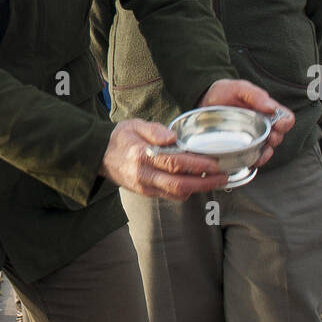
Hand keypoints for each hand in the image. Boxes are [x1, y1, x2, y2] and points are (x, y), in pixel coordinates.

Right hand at [101, 118, 229, 198]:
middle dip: (204, 183)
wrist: (99, 156)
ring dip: (198, 189)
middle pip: (179, 185)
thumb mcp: (135, 125)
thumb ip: (155, 130)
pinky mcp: (146, 192)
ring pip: (176, 194)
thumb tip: (173, 137)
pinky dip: (186, 190)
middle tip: (223, 177)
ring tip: (214, 179)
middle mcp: (143, 175)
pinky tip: (197, 182)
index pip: (174, 163)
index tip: (215, 164)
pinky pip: (170, 195)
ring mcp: (144, 186)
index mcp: (141, 155)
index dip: (197, 165)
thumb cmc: (119, 138)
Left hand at [198, 78, 293, 163]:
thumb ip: (255, 95)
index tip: (278, 125)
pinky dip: (252, 161)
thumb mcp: (239, 88)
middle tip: (267, 138)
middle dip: (275, 139)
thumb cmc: (224, 92)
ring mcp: (253, 137)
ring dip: (265, 154)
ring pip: (267, 150)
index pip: (286, 119)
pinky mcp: (242, 147)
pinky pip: (252, 158)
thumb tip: (272, 108)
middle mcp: (263, 125)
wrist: (204, 101)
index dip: (286, 123)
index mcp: (267, 110)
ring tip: (258, 154)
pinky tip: (247, 161)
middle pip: (278, 137)